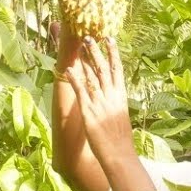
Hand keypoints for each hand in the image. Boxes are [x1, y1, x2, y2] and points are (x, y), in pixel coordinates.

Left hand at [62, 36, 134, 164]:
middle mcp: (111, 96)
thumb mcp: (121, 118)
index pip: (117, 70)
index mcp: (120, 97)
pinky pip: (81, 91)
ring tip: (79, 45)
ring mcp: (100, 103)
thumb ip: (116, 106)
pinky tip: (69, 69)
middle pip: (104, 68)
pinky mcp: (89, 111)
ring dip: (86, 59)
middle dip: (97, 51)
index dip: (113, 53)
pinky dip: (75, 78)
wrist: (120, 154)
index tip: (110, 40)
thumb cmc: (121, 141)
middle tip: (90, 36)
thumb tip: (114, 100)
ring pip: (92, 75)